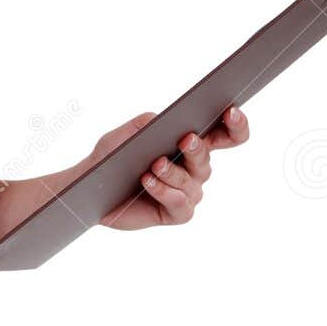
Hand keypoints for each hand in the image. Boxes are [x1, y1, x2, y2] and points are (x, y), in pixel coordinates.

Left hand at [92, 106, 249, 229]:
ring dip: (173, 172)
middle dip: (196, 149)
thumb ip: (144, 123)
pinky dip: (165, 192)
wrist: (90, 189)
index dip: (236, 126)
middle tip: (185, 139)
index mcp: (188, 145)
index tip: (231, 112)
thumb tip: (163, 119)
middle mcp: (193, 169)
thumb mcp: (123, 135)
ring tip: (155, 164)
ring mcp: (186, 193)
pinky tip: (148, 181)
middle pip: (205, 158)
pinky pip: (180, 203)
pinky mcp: (176, 213)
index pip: (225, 136)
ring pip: (192, 182)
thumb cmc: (111, 159)